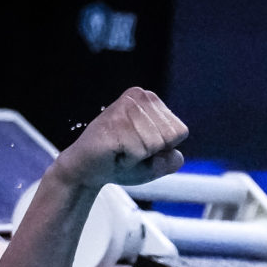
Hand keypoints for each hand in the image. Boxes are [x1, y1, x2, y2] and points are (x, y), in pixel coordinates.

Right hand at [50, 87, 187, 189]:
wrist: (86, 169)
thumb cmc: (120, 163)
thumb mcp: (154, 165)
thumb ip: (171, 161)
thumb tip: (177, 155)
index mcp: (151, 101)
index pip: (180, 132)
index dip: (162, 150)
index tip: (141, 148)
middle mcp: (139, 96)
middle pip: (170, 137)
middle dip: (152, 153)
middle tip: (128, 149)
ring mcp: (126, 106)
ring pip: (155, 143)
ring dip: (139, 156)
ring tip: (120, 149)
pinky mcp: (114, 120)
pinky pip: (140, 150)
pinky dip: (129, 160)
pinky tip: (113, 152)